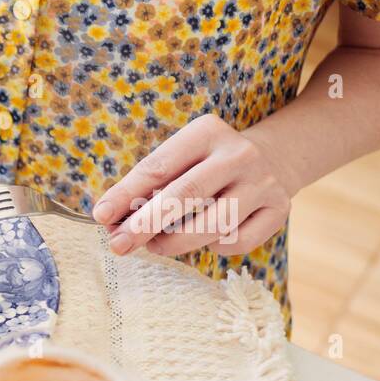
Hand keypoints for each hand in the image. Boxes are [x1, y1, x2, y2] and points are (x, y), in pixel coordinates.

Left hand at [93, 114, 298, 257]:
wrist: (274, 158)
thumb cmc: (205, 165)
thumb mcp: (178, 160)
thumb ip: (144, 186)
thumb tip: (108, 220)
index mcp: (206, 132)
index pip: (158, 166)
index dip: (125, 194)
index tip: (100, 216)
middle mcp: (239, 154)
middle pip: (185, 196)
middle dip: (144, 225)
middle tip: (118, 245)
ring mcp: (263, 183)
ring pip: (211, 227)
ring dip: (174, 243)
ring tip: (156, 244)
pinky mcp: (279, 210)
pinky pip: (235, 244)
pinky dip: (212, 248)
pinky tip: (207, 235)